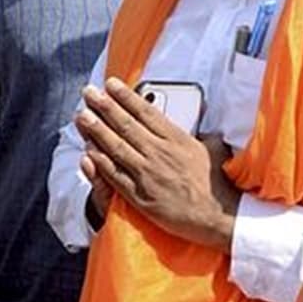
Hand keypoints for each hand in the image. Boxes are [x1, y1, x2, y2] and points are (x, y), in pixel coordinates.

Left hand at [77, 78, 240, 250]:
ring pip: (116, 148)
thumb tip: (204, 126)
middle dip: (104, 107)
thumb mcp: (214, 150)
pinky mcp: (141, 197)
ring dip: (96, 130)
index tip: (111, 84)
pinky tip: (88, 152)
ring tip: (82, 116)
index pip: (146, 112)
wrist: (220, 217)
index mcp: (177, 139)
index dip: (126, 97)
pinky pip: (115, 177)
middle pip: (126, 125)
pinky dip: (100, 163)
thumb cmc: (219, 186)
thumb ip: (203, 136)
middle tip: (88, 94)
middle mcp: (160, 153)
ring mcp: (149, 175)